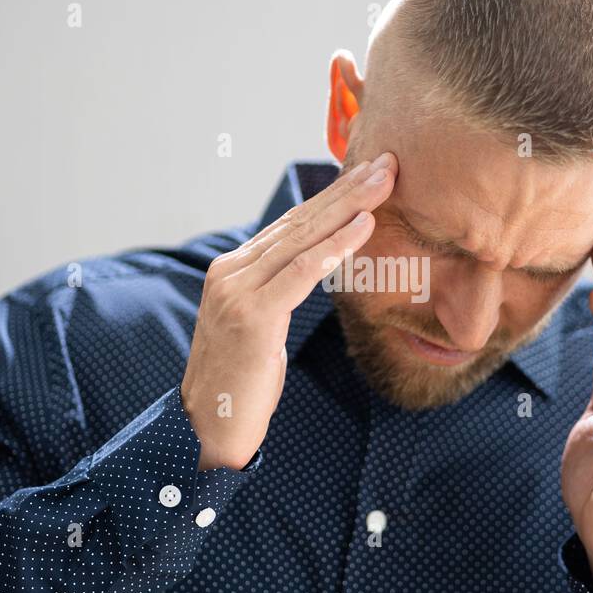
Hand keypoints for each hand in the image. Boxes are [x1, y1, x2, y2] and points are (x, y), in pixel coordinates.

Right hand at [181, 153, 397, 469]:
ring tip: (384, 182)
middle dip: (346, 190)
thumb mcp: (259, 328)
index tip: (367, 176)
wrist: (206, 429)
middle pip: (299, 222)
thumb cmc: (240, 385)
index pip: (291, 225)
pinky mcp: (252, 315)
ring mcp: (238, 291)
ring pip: (303, 238)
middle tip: (386, 163)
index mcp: (232, 270)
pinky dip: (336, 245)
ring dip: (349, 206)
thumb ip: (276, 293)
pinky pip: (302, 272)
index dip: (331, 199)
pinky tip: (364, 225)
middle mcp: (231, 272)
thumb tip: (311, 269)